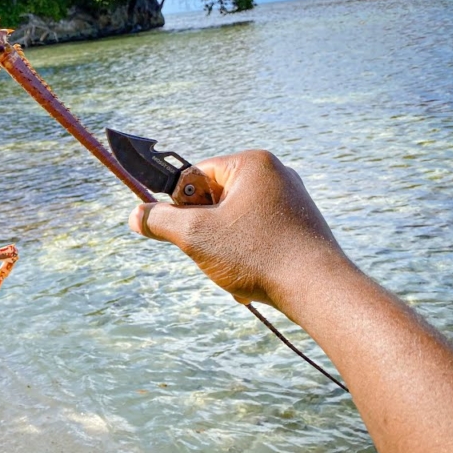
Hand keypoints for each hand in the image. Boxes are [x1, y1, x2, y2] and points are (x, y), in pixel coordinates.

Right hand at [127, 150, 349, 308]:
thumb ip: (160, 221)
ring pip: (233, 220)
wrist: (317, 288)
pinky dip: (246, 254)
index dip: (182, 205)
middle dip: (205, 229)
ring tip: (235, 266)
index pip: (195, 174)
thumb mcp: (195, 235)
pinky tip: (251, 274)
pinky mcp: (299, 224)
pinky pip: (256, 233)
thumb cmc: (257, 254)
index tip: (185, 230)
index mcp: (252, 163)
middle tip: (211, 251)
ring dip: (223, 246)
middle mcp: (275, 174)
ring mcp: (291, 199)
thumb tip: (136, 215)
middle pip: (214, 198)